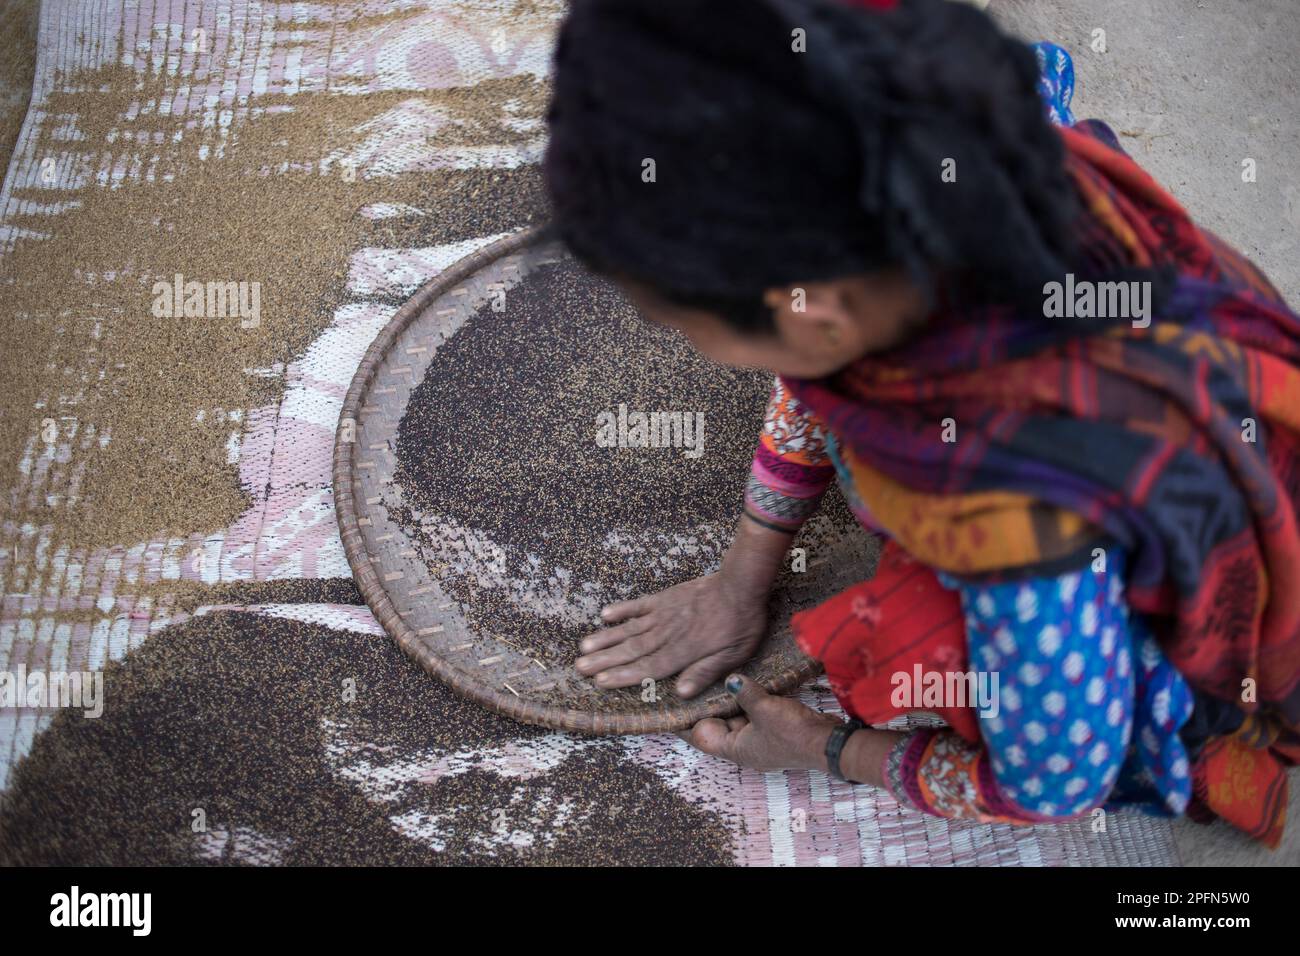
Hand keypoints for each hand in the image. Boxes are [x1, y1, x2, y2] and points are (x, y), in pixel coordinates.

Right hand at [576, 572, 766, 697]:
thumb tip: (682, 693)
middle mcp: (668, 634)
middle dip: (604, 660)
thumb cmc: (741, 623)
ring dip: (606, 639)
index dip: (623, 676)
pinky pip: (639, 605)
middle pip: (631, 650)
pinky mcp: (665, 598)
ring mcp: (664, 614)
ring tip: (584, 647)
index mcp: (683, 652)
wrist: (741, 584)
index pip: (648, 667)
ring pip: (630, 629)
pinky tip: (605, 615)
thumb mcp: (732, 655)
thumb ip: (705, 672)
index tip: (600, 682)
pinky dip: (622, 610)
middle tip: (580, 667)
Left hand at [678, 674, 840, 772]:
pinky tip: (744, 684)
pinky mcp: (774, 731)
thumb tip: (728, 679)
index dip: (684, 723)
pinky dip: (747, 702)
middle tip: (691, 685)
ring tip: (714, 680)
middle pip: (716, 726)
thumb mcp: (765, 709)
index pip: (700, 736)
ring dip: (728, 702)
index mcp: (735, 749)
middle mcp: (744, 748)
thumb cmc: (794, 733)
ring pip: (735, 718)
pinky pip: (753, 715)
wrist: (829, 744)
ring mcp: (760, 741)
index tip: (670, 708)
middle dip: (706, 707)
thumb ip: (744, 693)